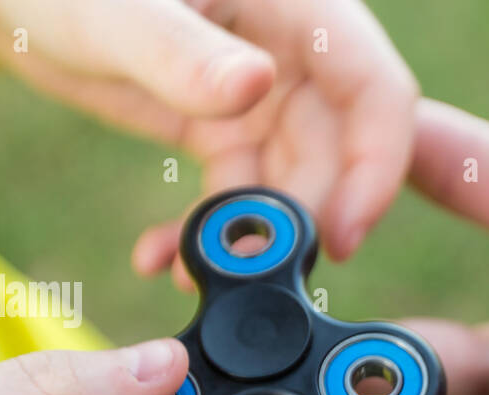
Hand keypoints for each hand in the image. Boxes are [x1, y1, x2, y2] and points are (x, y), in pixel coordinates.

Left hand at [0, 0, 416, 269]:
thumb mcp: (112, 11)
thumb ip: (181, 53)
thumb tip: (256, 86)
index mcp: (295, 3)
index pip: (376, 90)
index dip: (375, 167)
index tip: (341, 238)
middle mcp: (290, 48)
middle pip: (335, 151)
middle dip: (297, 219)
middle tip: (249, 274)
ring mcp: (259, 90)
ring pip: (289, 181)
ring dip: (249, 237)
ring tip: (190, 273)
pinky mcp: (222, 123)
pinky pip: (239, 190)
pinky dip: (210, 231)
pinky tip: (163, 256)